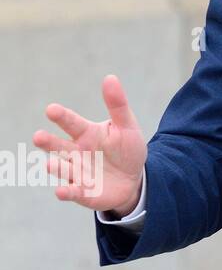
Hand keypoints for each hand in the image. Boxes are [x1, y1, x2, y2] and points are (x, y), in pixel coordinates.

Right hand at [33, 75, 146, 215]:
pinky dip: (67, 192)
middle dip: (48, 142)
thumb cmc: (126, 149)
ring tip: (51, 164)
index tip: (51, 109)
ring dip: (57, 167)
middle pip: (59, 146)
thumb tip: (110, 77)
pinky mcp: (82, 192)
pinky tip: (61, 192)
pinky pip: (73, 192)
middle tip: (38, 136)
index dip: (62, 116)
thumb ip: (117, 104)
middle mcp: (76, 152)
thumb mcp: (127, 126)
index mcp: (86, 133)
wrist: (134, 179)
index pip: (71, 123)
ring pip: (63, 169)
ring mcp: (77, 173)